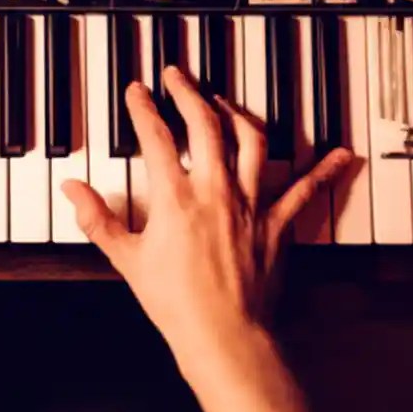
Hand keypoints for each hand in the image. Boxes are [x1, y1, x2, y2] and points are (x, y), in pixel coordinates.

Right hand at [63, 66, 351, 355]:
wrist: (223, 335)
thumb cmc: (175, 303)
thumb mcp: (125, 258)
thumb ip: (98, 218)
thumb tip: (72, 189)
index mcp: (175, 199)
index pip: (156, 137)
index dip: (144, 108)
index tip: (138, 91)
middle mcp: (215, 191)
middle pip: (205, 125)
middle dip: (188, 93)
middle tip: (178, 76)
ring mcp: (249, 204)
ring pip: (250, 142)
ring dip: (237, 113)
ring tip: (224, 100)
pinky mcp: (276, 224)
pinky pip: (304, 191)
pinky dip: (323, 170)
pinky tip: (341, 154)